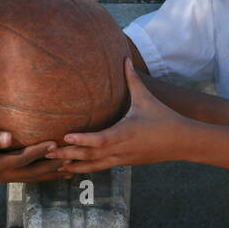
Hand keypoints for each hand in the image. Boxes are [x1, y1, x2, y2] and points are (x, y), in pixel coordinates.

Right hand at [0, 124, 66, 182]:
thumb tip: (8, 138)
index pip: (22, 159)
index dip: (39, 151)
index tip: (55, 142)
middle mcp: (2, 175)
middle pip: (33, 173)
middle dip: (52, 165)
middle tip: (72, 157)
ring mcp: (4, 178)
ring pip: (33, 178)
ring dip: (51, 173)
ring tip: (72, 168)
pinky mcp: (5, 175)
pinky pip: (29, 177)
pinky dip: (43, 174)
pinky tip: (55, 170)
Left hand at [48, 58, 181, 172]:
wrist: (181, 142)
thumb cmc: (163, 118)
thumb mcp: (146, 99)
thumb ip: (132, 79)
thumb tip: (125, 58)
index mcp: (125, 133)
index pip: (100, 140)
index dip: (82, 139)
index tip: (65, 136)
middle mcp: (121, 149)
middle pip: (91, 156)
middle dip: (68, 154)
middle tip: (47, 152)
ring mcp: (122, 159)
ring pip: (94, 166)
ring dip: (74, 165)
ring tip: (53, 165)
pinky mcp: (124, 163)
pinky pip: (101, 168)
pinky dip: (85, 169)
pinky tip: (72, 168)